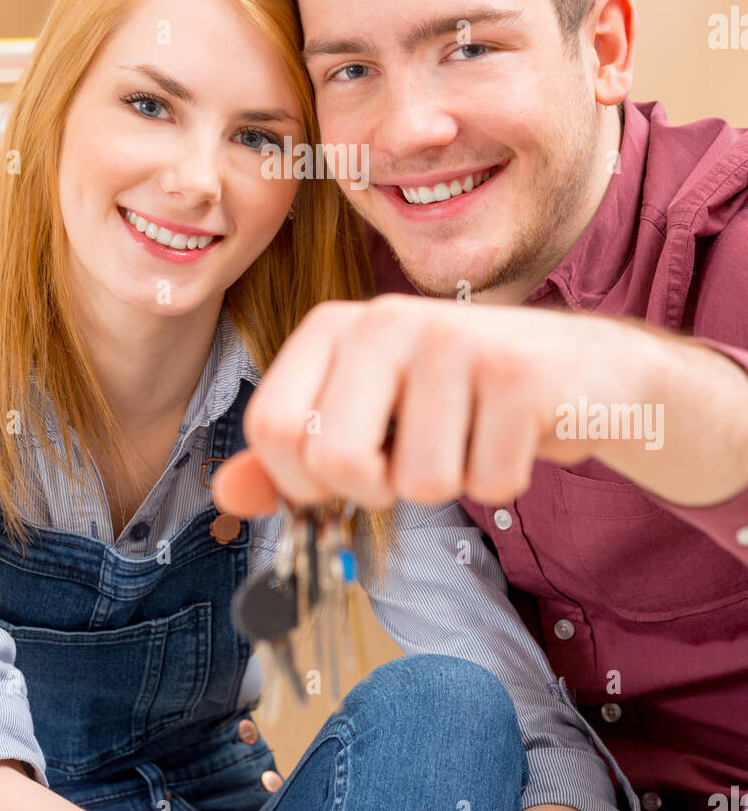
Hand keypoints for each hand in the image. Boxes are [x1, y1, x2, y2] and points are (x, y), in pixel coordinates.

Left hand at [214, 295, 660, 514]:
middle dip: (380, 491)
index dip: (304, 481)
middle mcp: (386, 318)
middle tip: (415, 457)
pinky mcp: (518, 372)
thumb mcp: (368, 416)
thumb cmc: (461, 398)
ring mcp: (453, 340)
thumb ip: (293, 455)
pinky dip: (503, 479)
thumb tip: (227, 493)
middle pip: (338, 463)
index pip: (272, 427)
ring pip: (420, 483)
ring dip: (453, 483)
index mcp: (335, 325)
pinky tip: (513, 432)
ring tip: (473, 434)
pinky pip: (488, 483)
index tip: (349, 471)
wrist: (583, 370)